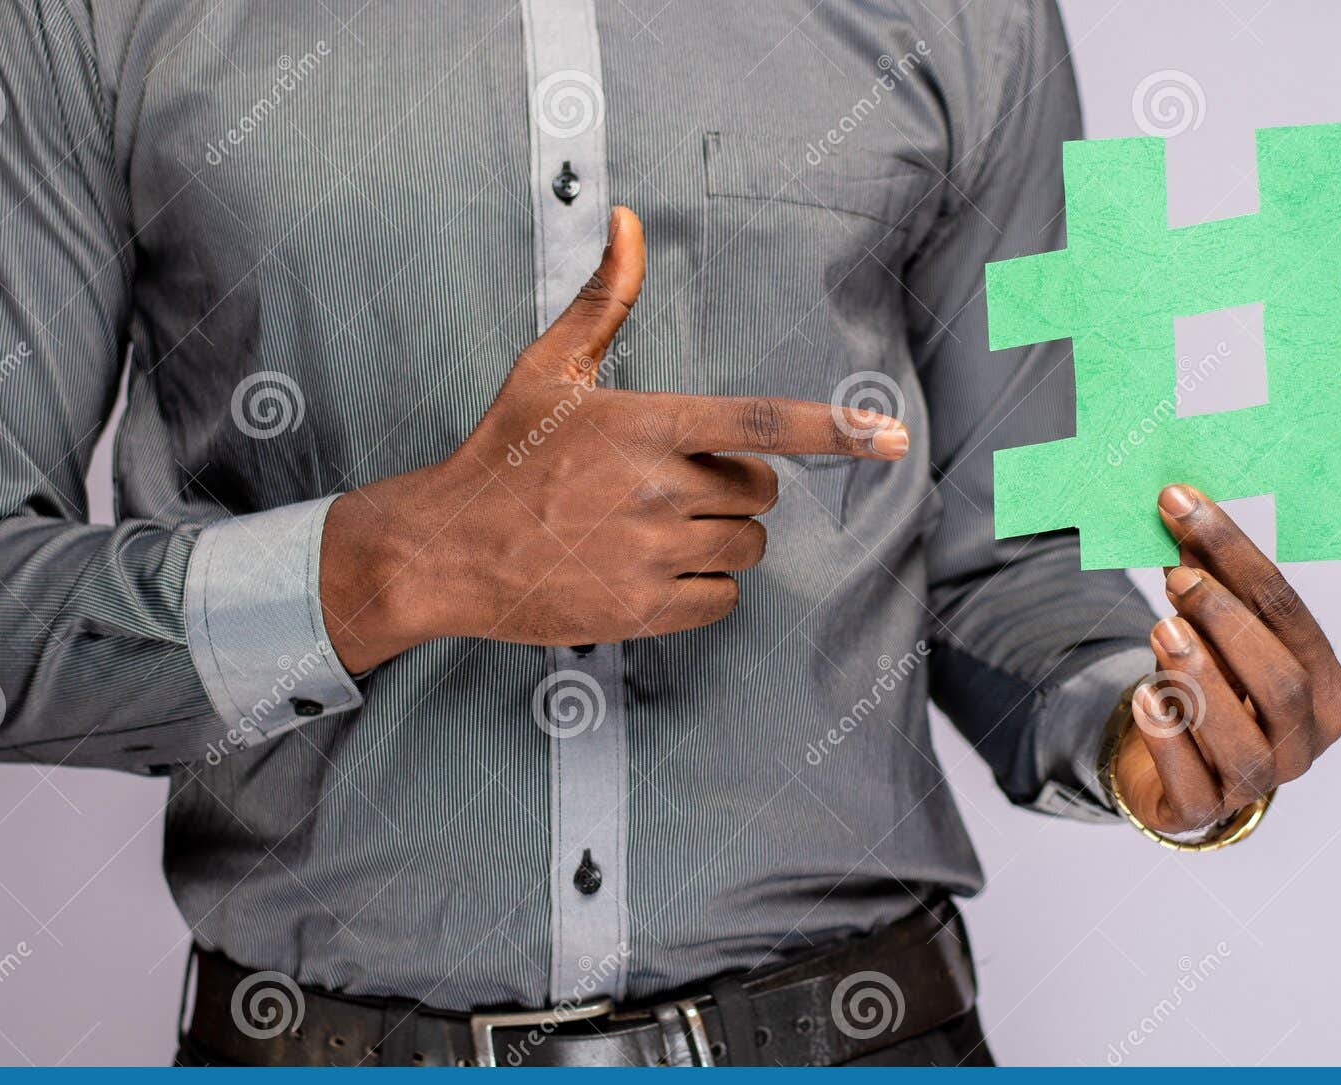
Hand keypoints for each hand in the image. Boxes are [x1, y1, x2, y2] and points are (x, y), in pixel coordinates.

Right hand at [319, 206, 908, 671]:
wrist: (449, 548)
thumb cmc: (504, 453)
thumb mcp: (548, 369)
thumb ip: (604, 299)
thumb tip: (628, 219)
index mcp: (646, 422)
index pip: (761, 423)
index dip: (834, 431)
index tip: (891, 439)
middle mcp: (658, 487)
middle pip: (761, 494)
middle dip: (731, 492)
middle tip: (667, 491)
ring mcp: (653, 552)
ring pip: (745, 548)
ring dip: (716, 542)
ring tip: (648, 534)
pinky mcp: (645, 609)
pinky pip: (722, 599)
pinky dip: (700, 591)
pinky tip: (648, 575)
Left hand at [1111, 484, 1340, 835]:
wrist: (1176, 773)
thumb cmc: (1208, 690)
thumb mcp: (1213, 635)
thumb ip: (1203, 582)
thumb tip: (1178, 510)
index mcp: (1324, 688)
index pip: (1290, 616)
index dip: (1239, 558)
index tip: (1185, 507)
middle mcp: (1302, 741)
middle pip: (1282, 683)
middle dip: (1232, 626)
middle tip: (1180, 580)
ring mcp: (1257, 784)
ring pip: (1243, 741)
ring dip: (1202, 680)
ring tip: (1161, 629)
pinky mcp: (1201, 811)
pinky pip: (1191, 783)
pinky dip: (1169, 740)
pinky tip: (1145, 699)